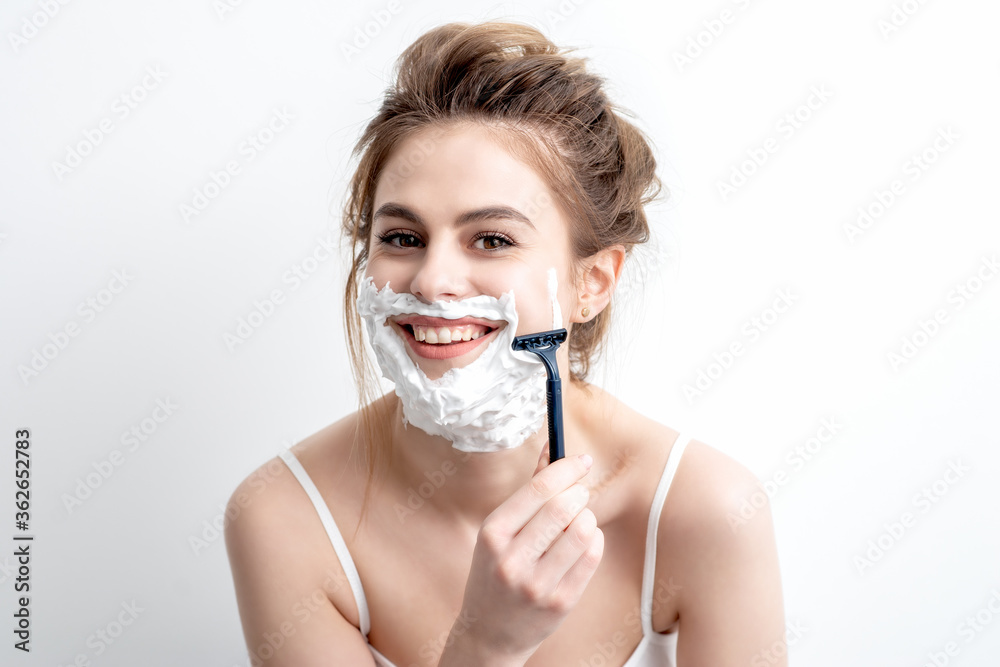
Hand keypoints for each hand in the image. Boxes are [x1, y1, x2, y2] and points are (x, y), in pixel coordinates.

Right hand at [451, 450, 603, 662]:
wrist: (488, 633)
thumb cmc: (494, 572)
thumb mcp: (498, 531)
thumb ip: (527, 491)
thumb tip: (552, 448)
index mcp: (492, 534)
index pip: (537, 490)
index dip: (565, 469)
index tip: (581, 461)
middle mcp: (511, 559)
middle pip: (562, 508)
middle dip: (578, 493)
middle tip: (579, 493)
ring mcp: (537, 584)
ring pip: (582, 531)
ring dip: (587, 518)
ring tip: (577, 522)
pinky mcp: (560, 602)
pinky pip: (592, 557)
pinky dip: (594, 540)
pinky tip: (583, 542)